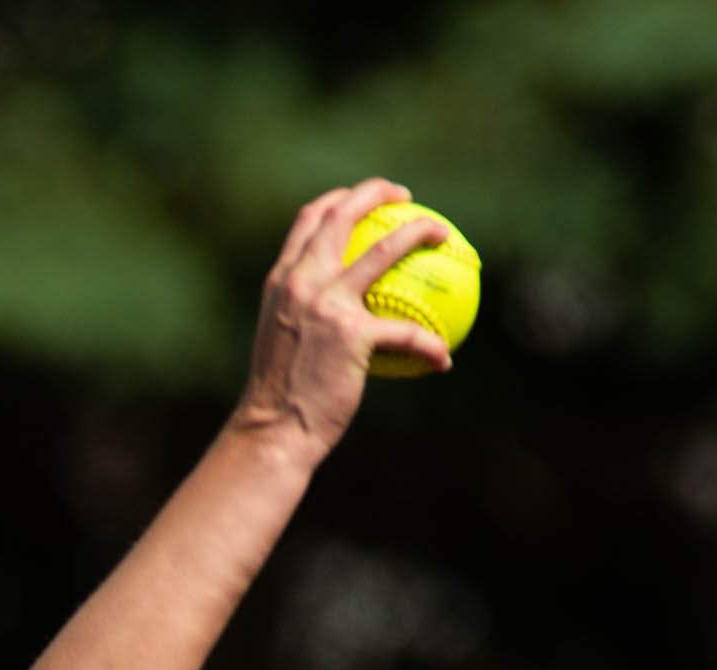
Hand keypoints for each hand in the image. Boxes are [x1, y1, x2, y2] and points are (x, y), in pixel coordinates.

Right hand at [233, 180, 448, 449]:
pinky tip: (441, 358)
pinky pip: (405, 331)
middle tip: (407, 199)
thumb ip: (304, 316)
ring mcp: (327, 305)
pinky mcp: (352, 334)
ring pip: (384, 250)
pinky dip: (428, 345)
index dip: (340, 198)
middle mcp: (301, 283)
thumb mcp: (282, 342)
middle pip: (343, 215)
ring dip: (419, 233)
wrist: (273, 431)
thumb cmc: (280, 398)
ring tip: (443, 234)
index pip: (310, 220)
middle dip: (377, 192)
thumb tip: (339, 315)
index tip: (363, 197)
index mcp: (282, 281)